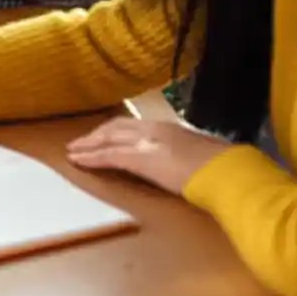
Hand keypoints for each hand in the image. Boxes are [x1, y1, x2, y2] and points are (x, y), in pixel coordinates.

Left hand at [66, 118, 233, 194]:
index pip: (133, 124)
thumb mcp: (199, 152)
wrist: (224, 171)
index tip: (101, 134)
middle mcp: (152, 130)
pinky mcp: (139, 159)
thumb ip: (185, 152)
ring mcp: (145, 142)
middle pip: (115, 127)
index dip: (114, 129)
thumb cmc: (220, 166)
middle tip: (79, 142)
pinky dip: (91, 158)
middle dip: (96, 134)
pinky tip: (78, 161)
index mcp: (167, 127)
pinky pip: (108, 156)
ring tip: (72, 152)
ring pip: (107, 140)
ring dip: (88, 146)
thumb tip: (183, 160)